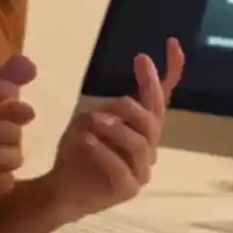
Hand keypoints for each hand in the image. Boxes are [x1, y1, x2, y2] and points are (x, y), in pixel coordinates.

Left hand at [44, 37, 184, 221]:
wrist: (59, 190)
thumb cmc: (77, 153)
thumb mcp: (88, 120)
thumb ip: (108, 110)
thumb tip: (122, 105)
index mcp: (141, 126)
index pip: (161, 98)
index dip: (171, 70)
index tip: (172, 42)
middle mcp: (147, 145)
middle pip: (155, 115)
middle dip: (148, 87)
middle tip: (137, 67)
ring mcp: (141, 169)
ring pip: (140, 141)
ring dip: (117, 126)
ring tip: (93, 120)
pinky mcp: (128, 188)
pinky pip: (121, 167)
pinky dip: (103, 151)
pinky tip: (86, 140)